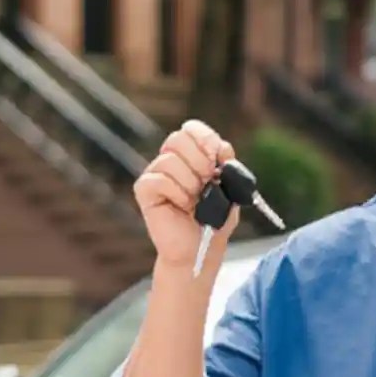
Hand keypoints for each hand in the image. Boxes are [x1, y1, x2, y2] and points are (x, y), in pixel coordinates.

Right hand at [133, 120, 240, 268]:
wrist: (201, 248)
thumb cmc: (214, 220)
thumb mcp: (231, 189)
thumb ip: (228, 166)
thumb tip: (222, 147)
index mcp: (191, 155)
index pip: (191, 128)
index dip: (204, 138)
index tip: (217, 156)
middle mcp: (170, 160)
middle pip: (178, 138)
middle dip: (200, 161)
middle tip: (208, 182)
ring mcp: (155, 174)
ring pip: (170, 160)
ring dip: (190, 183)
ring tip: (195, 201)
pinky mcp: (144, 190)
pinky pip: (160, 180)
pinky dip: (177, 193)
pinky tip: (182, 206)